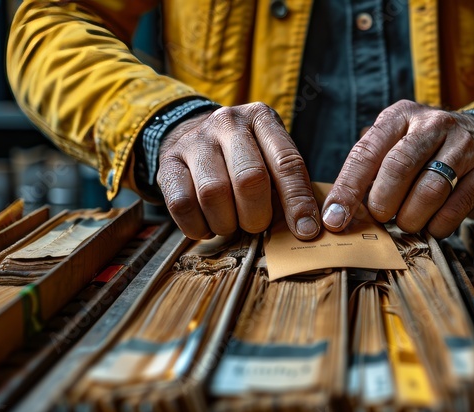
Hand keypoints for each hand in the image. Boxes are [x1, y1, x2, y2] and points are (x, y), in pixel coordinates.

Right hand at [156, 102, 319, 240]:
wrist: (191, 133)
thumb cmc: (242, 154)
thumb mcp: (269, 154)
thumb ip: (286, 184)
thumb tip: (303, 227)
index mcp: (261, 118)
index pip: (287, 163)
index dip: (298, 201)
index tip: (305, 230)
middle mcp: (227, 122)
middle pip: (249, 178)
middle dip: (257, 215)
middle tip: (256, 225)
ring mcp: (195, 141)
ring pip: (214, 194)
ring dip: (226, 223)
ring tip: (230, 223)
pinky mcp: (167, 163)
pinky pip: (182, 205)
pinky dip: (198, 226)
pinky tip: (207, 224)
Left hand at [322, 100, 473, 237]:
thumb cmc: (422, 148)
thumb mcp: (394, 143)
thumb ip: (369, 171)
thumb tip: (339, 212)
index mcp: (399, 115)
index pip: (366, 152)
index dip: (348, 189)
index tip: (334, 218)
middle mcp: (432, 124)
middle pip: (399, 168)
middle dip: (383, 203)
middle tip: (380, 218)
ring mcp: (462, 145)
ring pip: (429, 190)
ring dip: (411, 217)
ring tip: (405, 223)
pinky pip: (455, 208)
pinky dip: (437, 226)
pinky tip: (430, 226)